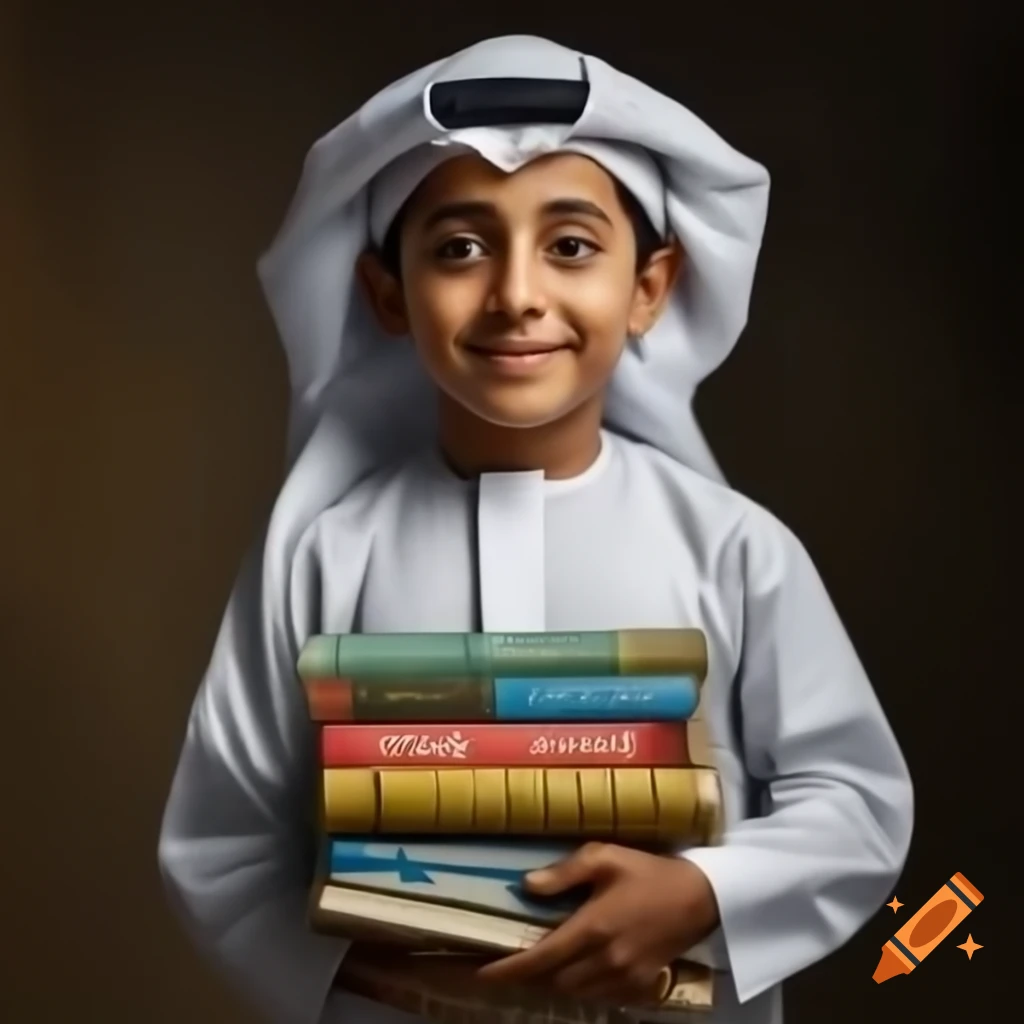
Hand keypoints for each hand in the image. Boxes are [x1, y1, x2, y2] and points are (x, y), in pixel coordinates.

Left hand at [476, 842, 719, 1005]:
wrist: (700, 897)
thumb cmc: (648, 871)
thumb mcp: (605, 857)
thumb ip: (564, 872)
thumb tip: (527, 886)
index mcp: (592, 928)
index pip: (540, 959)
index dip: (508, 970)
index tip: (482, 973)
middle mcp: (605, 960)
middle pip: (554, 980)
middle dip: (533, 972)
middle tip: (518, 955)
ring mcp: (625, 977)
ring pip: (576, 991)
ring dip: (557, 979)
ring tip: (548, 959)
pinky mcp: (641, 984)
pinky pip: (601, 996)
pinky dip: (584, 986)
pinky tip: (582, 967)